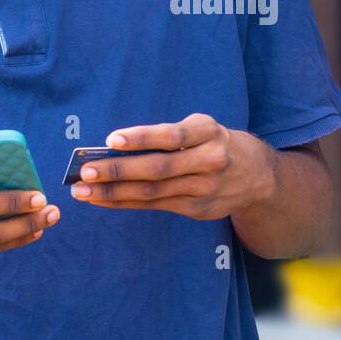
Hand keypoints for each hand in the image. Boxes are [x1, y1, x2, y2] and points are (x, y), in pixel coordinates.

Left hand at [69, 113, 275, 220]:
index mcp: (209, 133)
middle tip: (85, 172)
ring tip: (83, 190)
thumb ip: (167, 136)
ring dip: (114, 192)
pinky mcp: (197, 210)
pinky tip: (102, 200)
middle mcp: (209, 161)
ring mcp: (204, 189)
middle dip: (118, 171)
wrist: (257, 176)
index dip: (142, 138)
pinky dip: (125, 202)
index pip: (172, 136)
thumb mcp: (202, 128)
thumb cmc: (215, 143)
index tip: (111, 140)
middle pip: (158, 168)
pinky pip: (155, 206)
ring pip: (152, 192)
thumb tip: (114, 147)